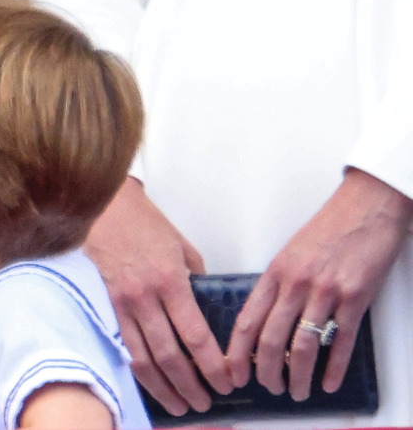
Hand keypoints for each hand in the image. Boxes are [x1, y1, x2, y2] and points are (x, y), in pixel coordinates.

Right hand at [83, 178, 232, 415]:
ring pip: (142, 358)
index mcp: (170, 280)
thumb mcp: (181, 246)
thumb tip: (203, 305)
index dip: (213, 364)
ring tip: (179, 405)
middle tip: (206, 403)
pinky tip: (150, 383)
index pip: (195, 335)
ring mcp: (122, 303)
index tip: (227, 381)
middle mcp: (145, 297)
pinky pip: (124, 345)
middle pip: (169, 355)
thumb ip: (194, 278)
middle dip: (191, 385)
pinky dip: (138, 370)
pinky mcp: (106, 305)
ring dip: (163, 387)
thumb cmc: (145, 222)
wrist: (102, 205)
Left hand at [224, 168, 412, 399]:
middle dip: (266, 370)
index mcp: (275, 273)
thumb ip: (278, 284)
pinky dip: (334, 367)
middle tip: (269, 388)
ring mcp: (326, 292)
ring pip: (304, 344)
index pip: (247, 320)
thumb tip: (266, 318)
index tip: (232, 371)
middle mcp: (296, 284)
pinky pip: (341, 340)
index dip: (237, 351)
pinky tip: (328, 382)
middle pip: (271, 338)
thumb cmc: (328, 229)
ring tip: (298, 391)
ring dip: (299, 374)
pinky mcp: (356, 297)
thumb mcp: (291, 254)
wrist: (366, 208)